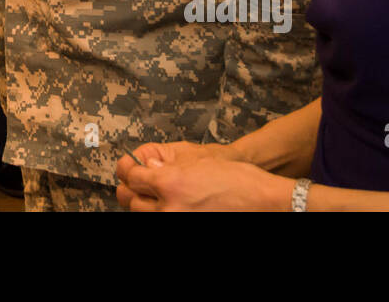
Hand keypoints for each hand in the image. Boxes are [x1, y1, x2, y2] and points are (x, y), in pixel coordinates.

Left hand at [116, 141, 290, 211]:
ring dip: (142, 204)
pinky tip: (167, 206)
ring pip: (142, 215)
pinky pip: (160, 221)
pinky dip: (159, 213)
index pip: (132, 177)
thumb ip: (167, 165)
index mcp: (170, 183)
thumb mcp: (198, 161)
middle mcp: (170, 208)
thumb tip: (148, 167)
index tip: (129, 166)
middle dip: (129, 188)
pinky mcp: (187, 228)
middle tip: (134, 181)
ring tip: (149, 195)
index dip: (127, 169)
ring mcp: (178, 222)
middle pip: (131, 200)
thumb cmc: (236, 179)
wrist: (261, 201)